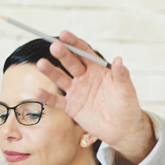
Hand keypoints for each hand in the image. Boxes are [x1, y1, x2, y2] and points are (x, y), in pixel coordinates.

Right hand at [33, 30, 155, 164]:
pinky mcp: (71, 107)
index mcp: (97, 69)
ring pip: (60, 79)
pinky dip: (47, 97)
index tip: (63, 35)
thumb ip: (121, 75)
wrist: (122, 129)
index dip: (74, 43)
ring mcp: (76, 92)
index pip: (83, 52)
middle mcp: (84, 77)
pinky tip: (38, 91)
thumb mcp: (126, 90)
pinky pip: (56, 101)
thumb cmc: (126, 106)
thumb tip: (119, 59)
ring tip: (41, 64)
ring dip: (50, 71)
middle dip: (62, 54)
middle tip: (54, 46)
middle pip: (70, 63)